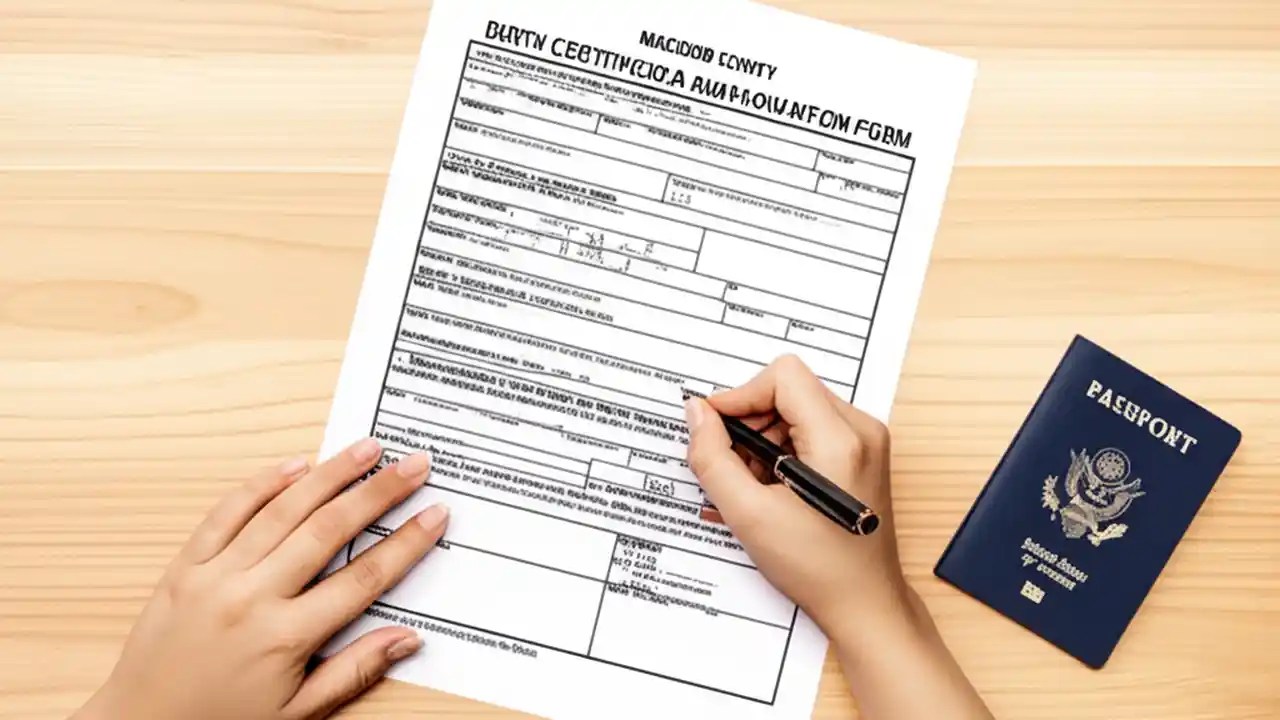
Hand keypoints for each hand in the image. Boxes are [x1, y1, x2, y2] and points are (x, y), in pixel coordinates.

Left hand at [73, 438, 448, 719]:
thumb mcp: (296, 713)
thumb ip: (353, 670)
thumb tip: (407, 639)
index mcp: (285, 637)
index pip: (362, 579)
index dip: (405, 544)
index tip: (434, 515)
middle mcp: (251, 598)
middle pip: (329, 531)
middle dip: (379, 494)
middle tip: (413, 466)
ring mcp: (215, 577)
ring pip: (283, 511)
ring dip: (330, 475)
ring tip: (366, 450)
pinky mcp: (184, 567)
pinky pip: (227, 513)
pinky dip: (263, 485)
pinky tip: (295, 465)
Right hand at [683, 355, 906, 638]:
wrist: (865, 604)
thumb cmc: (818, 568)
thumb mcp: (750, 515)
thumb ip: (714, 458)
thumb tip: (696, 414)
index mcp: (840, 440)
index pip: (783, 376)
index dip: (740, 396)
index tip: (714, 427)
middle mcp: (861, 431)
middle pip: (789, 390)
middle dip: (751, 424)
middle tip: (732, 467)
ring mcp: (866, 442)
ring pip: (797, 410)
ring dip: (764, 440)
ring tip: (752, 486)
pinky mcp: (862, 455)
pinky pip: (812, 430)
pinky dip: (782, 451)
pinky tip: (770, 489)